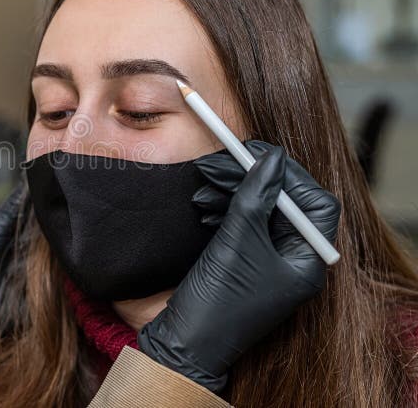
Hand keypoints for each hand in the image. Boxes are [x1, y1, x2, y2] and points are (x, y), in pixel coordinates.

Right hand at [137, 141, 339, 391]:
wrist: (183, 343)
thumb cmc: (218, 304)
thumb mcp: (239, 242)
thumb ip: (256, 197)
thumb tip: (272, 158)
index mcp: (307, 260)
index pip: (315, 203)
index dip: (289, 175)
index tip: (257, 156)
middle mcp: (292, 259)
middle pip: (284, 202)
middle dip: (251, 180)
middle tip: (219, 164)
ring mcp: (267, 260)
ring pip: (258, 210)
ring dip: (231, 193)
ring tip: (202, 187)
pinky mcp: (242, 260)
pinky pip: (240, 223)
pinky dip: (222, 209)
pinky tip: (202, 206)